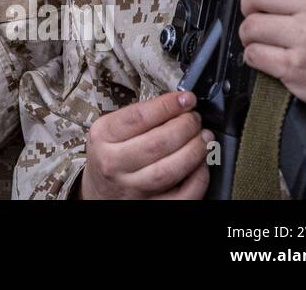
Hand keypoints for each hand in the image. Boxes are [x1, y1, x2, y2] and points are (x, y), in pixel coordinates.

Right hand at [81, 92, 210, 198]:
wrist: (101, 192)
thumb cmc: (111, 155)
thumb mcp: (112, 130)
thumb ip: (140, 118)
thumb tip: (180, 104)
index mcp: (103, 137)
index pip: (138, 117)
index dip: (167, 106)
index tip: (186, 99)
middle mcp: (113, 164)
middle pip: (157, 143)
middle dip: (185, 126)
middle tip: (195, 119)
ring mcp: (132, 188)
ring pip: (170, 170)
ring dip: (194, 150)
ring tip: (204, 137)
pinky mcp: (151, 206)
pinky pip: (183, 195)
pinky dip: (198, 178)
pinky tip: (202, 164)